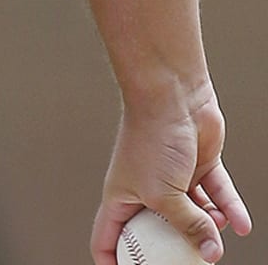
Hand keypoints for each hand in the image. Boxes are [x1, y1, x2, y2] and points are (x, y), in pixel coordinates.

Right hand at [90, 87, 251, 263]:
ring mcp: (173, 180)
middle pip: (157, 233)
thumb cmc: (150, 140)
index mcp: (121, 200)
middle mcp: (144, 192)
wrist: (173, 98)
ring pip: (192, 215)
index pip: (107, 238)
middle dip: (174, 250)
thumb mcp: (165, 195)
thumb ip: (188, 225)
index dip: (113, 261)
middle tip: (191, 262)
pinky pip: (217, 195)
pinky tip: (241, 224)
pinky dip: (229, 209)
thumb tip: (210, 253)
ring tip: (216, 232)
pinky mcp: (199, 167)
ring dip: (207, 228)